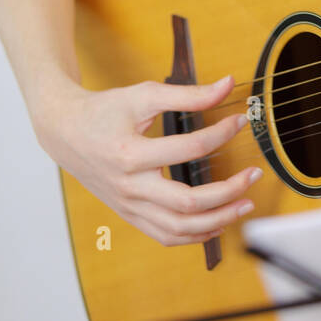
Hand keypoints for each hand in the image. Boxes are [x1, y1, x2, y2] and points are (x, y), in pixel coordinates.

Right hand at [35, 74, 262, 246]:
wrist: (65, 132)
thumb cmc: (104, 110)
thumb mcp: (143, 95)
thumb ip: (187, 94)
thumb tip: (227, 85)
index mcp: (130, 154)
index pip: (187, 149)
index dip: (219, 134)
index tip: (239, 121)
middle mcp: (129, 187)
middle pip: (186, 203)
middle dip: (227, 192)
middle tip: (255, 175)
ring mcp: (129, 206)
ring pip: (178, 229)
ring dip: (217, 220)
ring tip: (245, 204)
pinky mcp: (129, 215)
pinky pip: (165, 235)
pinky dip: (194, 235)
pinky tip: (217, 222)